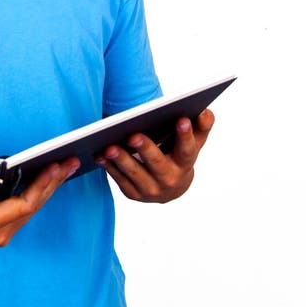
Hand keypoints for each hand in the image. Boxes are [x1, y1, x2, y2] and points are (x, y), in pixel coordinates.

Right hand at [0, 157, 79, 245]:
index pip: (23, 205)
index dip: (41, 185)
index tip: (55, 166)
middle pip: (34, 206)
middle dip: (53, 182)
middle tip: (72, 161)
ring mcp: (1, 231)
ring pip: (33, 207)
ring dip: (51, 186)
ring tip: (68, 165)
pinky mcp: (2, 226)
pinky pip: (27, 207)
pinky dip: (41, 190)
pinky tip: (52, 176)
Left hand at [96, 109, 214, 202]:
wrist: (171, 186)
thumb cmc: (180, 154)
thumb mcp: (193, 141)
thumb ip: (200, 126)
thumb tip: (206, 111)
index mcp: (185, 164)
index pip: (187, 150)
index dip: (186, 135)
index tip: (181, 118)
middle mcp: (170, 180)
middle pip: (157, 164)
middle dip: (146, 149)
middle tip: (133, 135)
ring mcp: (152, 190)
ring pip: (136, 174)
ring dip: (122, 161)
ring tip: (109, 147)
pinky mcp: (134, 194)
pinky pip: (120, 180)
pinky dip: (110, 168)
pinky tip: (99, 155)